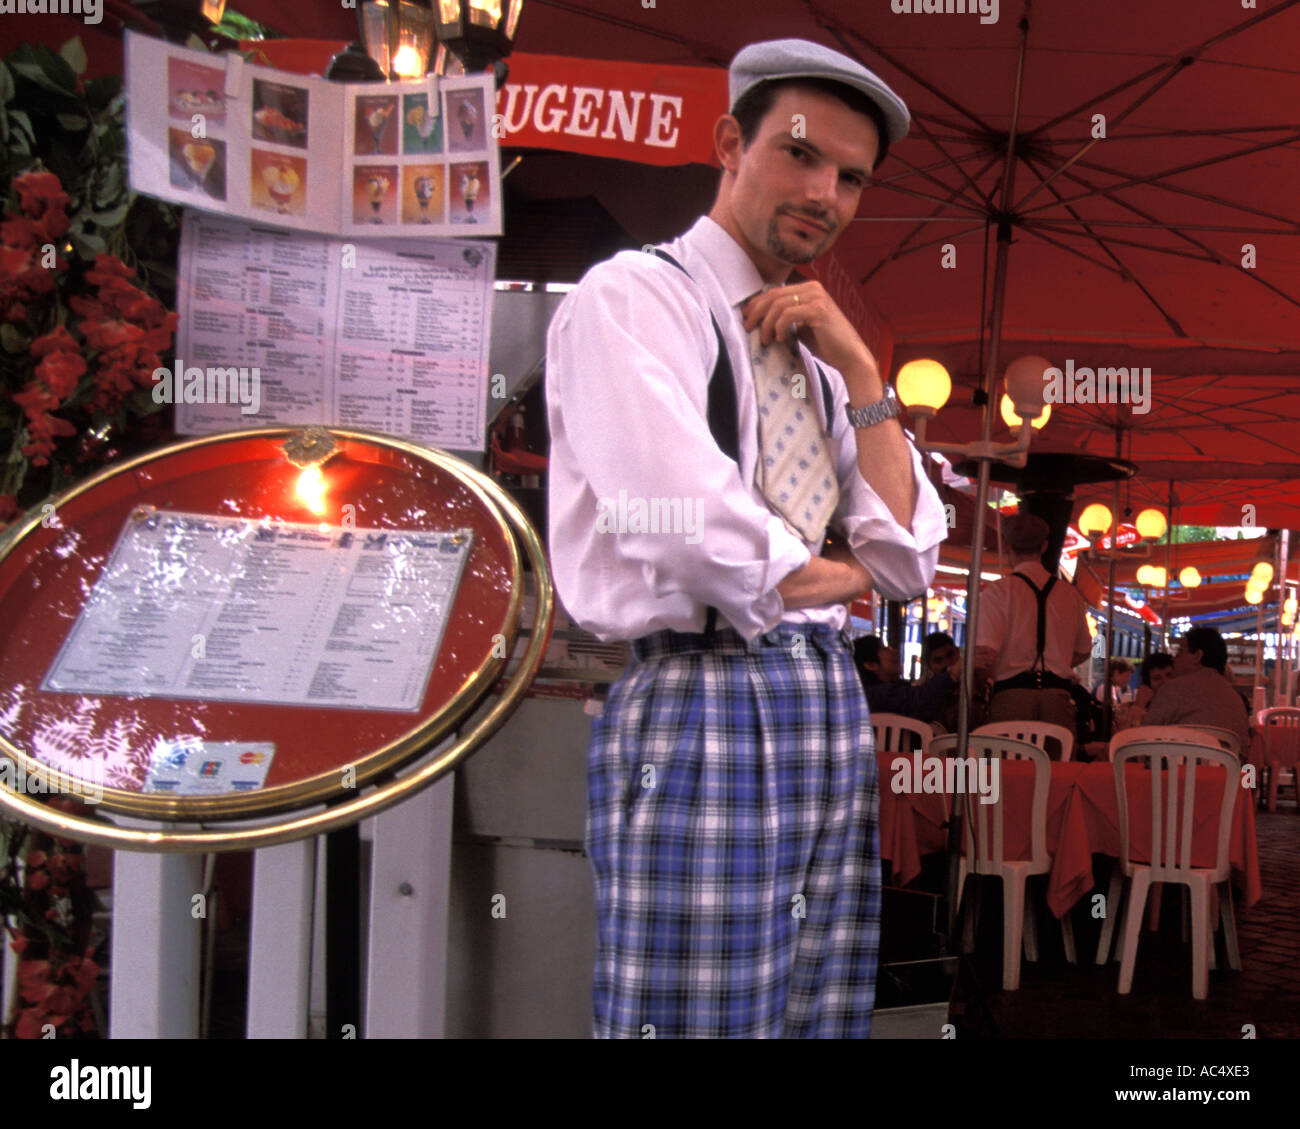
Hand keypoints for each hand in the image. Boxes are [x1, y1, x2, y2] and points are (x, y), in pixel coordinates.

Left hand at [741, 282, 879, 386]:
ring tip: (764, 340)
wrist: (849, 356)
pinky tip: (779, 339)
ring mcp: (817, 297)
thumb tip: (758, 316)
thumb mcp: (801, 326)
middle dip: (756, 313)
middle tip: (747, 329)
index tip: (746, 318)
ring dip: (766, 324)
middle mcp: (813, 288)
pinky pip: (788, 314)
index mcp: (808, 288)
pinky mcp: (819, 310)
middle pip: (773, 295)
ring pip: (778, 305)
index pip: (774, 291)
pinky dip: (779, 327)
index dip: (756, 304)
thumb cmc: (825, 343)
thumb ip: (785, 317)